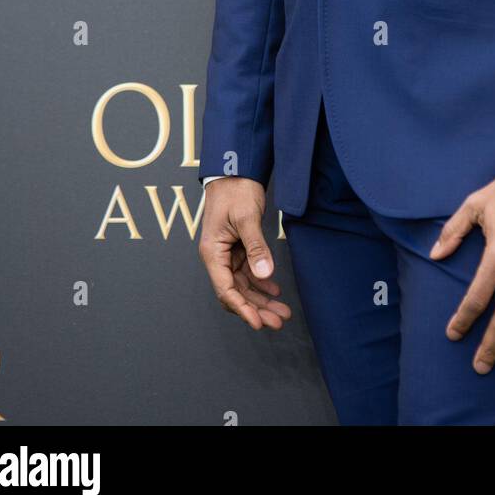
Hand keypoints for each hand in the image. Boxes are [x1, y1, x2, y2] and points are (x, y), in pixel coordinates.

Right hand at [198, 178, 291, 330]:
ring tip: (282, 312)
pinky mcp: (238, 248)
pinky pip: (248, 272)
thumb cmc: (235, 190)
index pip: (226, 290)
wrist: (235, 171)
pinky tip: (275, 290)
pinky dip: (261, 282)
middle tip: (278, 321)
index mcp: (212, 252)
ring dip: (261, 299)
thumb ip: (256, 247)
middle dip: (256, 309)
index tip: (258, 323)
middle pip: (235, 292)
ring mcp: (227, 254)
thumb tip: (265, 275)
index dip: (242, 309)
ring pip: (243, 286)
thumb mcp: (246, 218)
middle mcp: (218, 257)